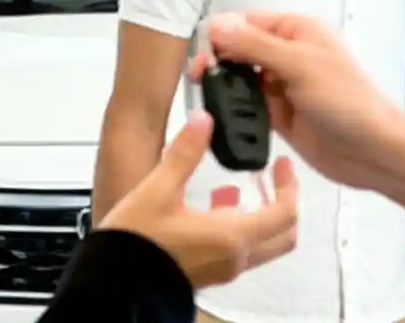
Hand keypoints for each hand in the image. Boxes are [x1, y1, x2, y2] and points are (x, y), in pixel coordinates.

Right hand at [97, 110, 298, 288]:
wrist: (113, 284)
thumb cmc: (137, 240)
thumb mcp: (158, 188)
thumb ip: (185, 153)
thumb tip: (204, 119)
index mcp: (232, 236)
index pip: (285, 213)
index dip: (290, 185)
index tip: (282, 163)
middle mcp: (236, 258)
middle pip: (282, 235)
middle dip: (283, 204)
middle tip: (271, 179)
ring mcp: (224, 270)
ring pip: (262, 245)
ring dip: (259, 216)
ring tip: (234, 188)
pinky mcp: (209, 274)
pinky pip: (239, 251)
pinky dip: (239, 228)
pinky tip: (211, 208)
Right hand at [187, 12, 404, 207]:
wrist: (375, 152)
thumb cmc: (347, 101)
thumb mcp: (299, 66)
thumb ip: (255, 45)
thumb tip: (216, 24)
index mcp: (298, 31)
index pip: (249, 22)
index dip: (223, 34)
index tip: (204, 53)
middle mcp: (289, 54)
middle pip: (241, 49)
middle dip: (219, 60)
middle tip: (199, 77)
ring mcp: (284, 86)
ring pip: (243, 79)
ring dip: (225, 86)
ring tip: (207, 97)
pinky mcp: (280, 115)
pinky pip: (250, 107)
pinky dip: (236, 110)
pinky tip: (221, 116)